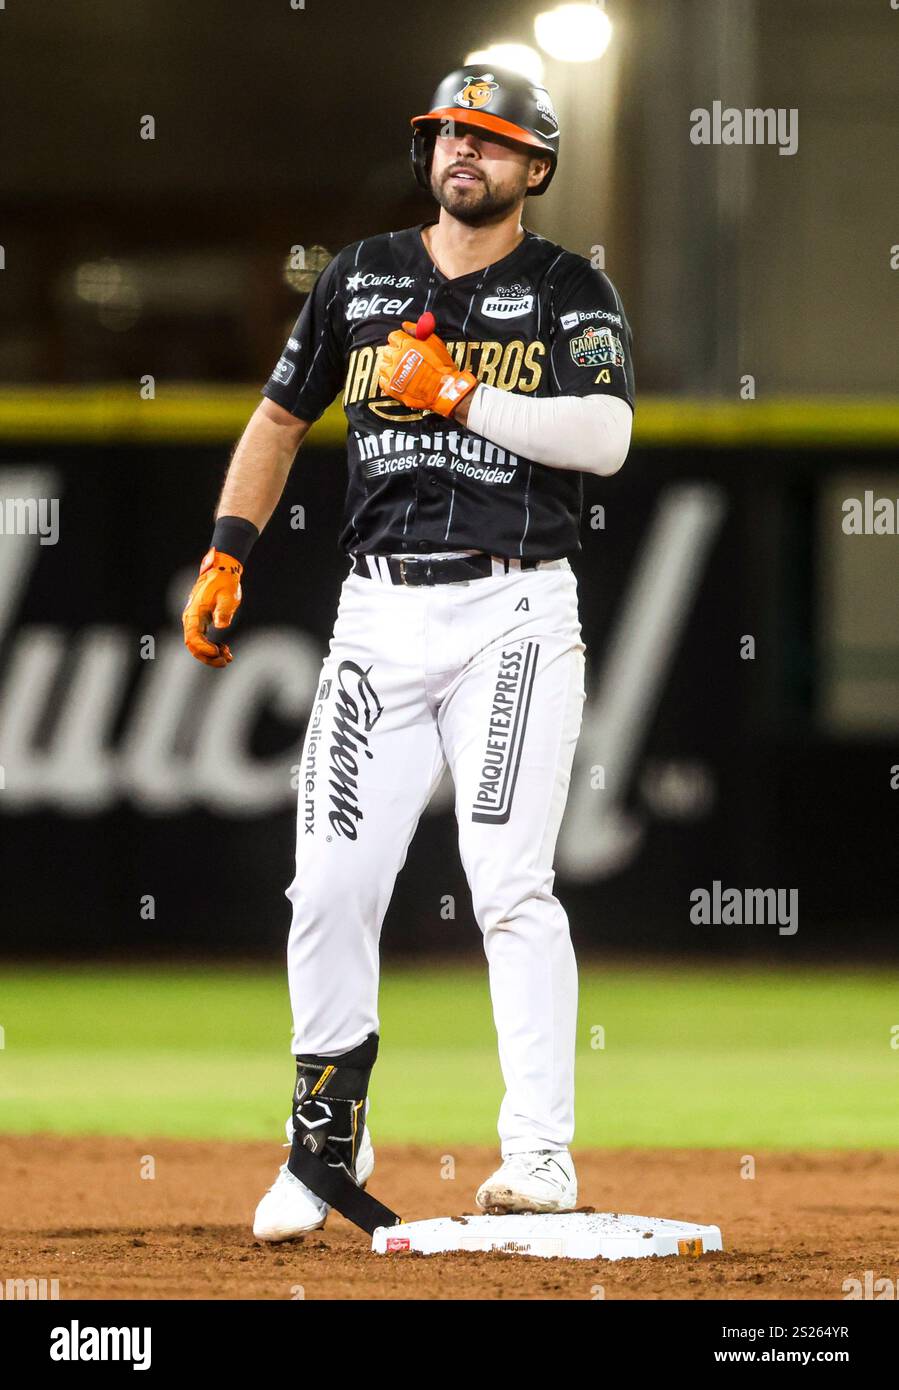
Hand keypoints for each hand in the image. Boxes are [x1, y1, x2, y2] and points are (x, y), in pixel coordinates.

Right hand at [182, 549, 242, 667]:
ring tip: (228, 657)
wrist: (221, 571)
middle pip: (192, 645)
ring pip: (196, 645)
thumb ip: (223, 611)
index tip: (218, 652)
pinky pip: (202, 640)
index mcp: (194, 613)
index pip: (193, 637)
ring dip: (211, 655)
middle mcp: (191, 619)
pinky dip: (212, 648)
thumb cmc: (224, 583)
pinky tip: (225, 650)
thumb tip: (221, 625)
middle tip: (225, 661)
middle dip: (207, 657)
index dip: (204, 648)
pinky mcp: (201, 622)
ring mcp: (195, 621)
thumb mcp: (227, 596)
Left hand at [379, 320, 477, 417]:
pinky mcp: (392, 388)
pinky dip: (387, 380)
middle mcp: (397, 357)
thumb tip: (405, 325)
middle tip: (403, 359)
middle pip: (386, 350)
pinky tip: (396, 380)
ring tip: (399, 370)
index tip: (403, 345)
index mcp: (406, 344)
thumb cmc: (441, 366)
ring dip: (389, 366)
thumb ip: (418, 330)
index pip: (393, 336)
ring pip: (382, 365)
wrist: (443, 389)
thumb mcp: (434, 342)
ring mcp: (393, 373)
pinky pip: (382, 381)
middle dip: (393, 353)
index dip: (398, 340)